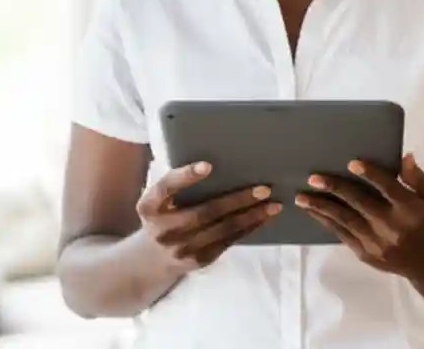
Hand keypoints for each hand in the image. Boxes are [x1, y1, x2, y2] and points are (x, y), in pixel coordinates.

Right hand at [135, 162, 280, 272]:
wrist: (152, 259)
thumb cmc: (162, 216)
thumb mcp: (157, 199)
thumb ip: (176, 184)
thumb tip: (216, 163)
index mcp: (150, 206)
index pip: (167, 187)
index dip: (186, 176)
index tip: (208, 165)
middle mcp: (165, 229)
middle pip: (205, 212)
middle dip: (237, 200)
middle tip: (263, 189)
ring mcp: (183, 248)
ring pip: (223, 229)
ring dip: (252, 216)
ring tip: (273, 204)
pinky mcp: (200, 259)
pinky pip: (229, 241)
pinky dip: (249, 228)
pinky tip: (264, 218)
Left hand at [296, 154, 423, 276]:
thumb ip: (417, 177)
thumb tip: (405, 157)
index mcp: (409, 208)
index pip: (388, 188)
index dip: (371, 175)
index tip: (352, 163)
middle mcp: (391, 225)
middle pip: (360, 203)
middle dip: (335, 189)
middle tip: (313, 178)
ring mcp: (376, 242)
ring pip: (345, 220)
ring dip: (321, 207)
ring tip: (301, 197)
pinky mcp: (365, 254)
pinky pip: (342, 234)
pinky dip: (326, 222)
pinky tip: (312, 211)